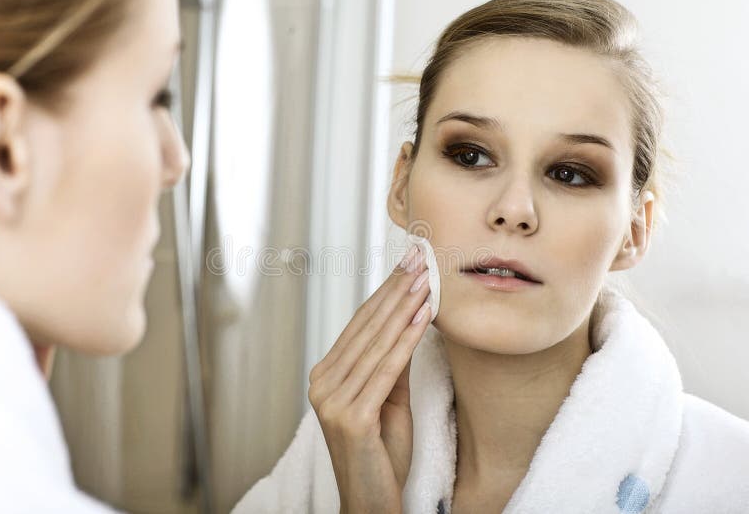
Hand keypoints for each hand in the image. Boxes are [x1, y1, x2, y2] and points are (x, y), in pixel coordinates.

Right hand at [308, 245, 431, 513]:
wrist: (371, 503)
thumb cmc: (381, 454)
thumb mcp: (389, 400)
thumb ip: (393, 363)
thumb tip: (409, 320)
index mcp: (325, 376)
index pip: (359, 325)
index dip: (385, 292)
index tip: (407, 265)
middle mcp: (322, 383)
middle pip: (366, 328)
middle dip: (396, 290)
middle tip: (419, 259)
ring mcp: (332, 400)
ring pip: (377, 343)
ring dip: (405, 307)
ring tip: (426, 279)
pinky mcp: (352, 417)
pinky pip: (387, 369)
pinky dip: (407, 339)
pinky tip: (422, 316)